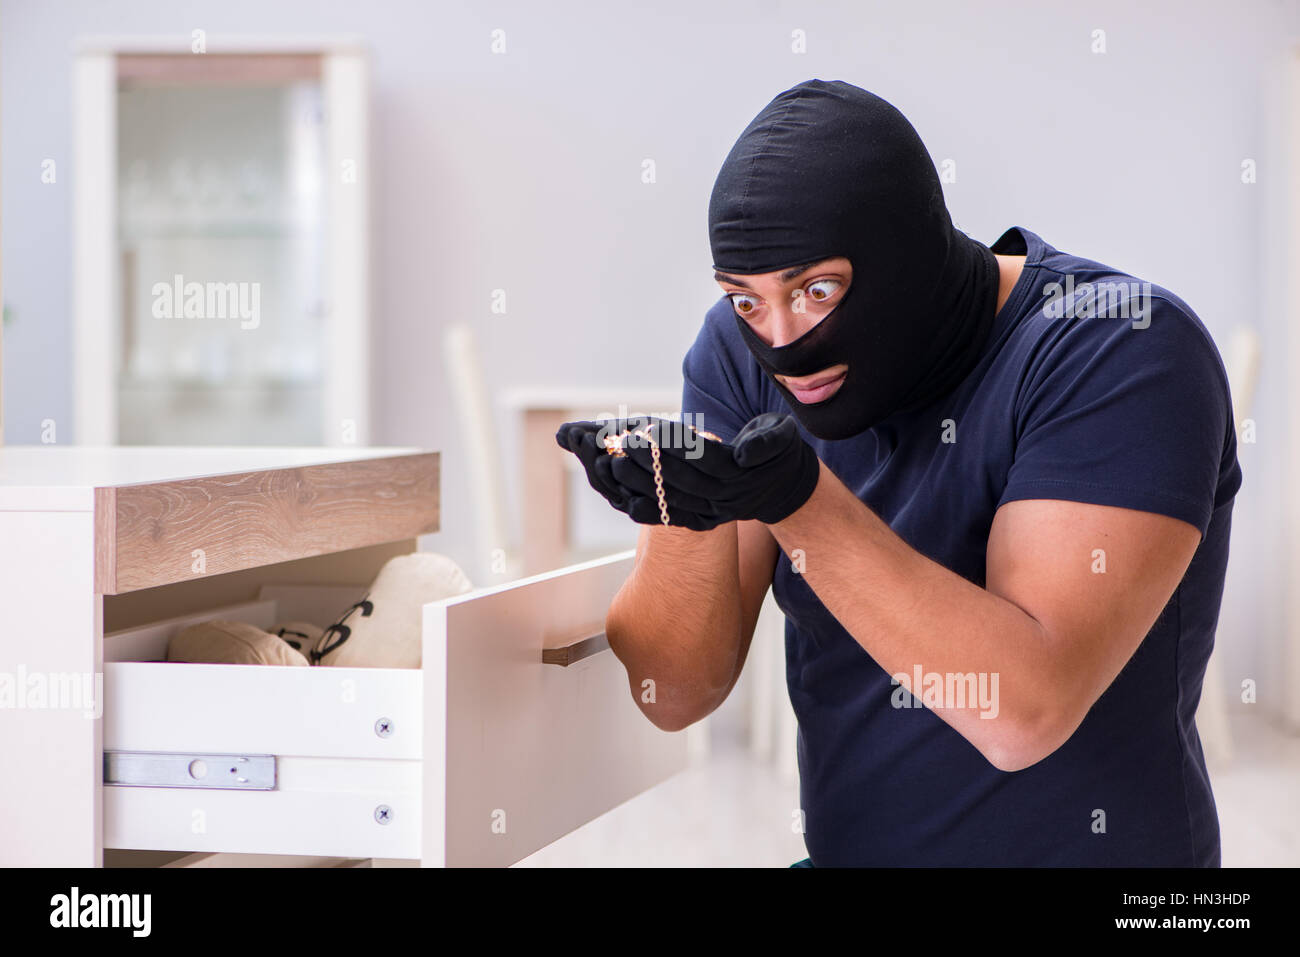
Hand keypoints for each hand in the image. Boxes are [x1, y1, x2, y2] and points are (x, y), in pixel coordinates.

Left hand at [558, 413, 820, 529]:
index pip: (703, 458)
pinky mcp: (707, 519)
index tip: (651, 430)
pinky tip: (627, 503)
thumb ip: (765, 442)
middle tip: (623, 444)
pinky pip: (676, 519)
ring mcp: (716, 511)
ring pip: (674, 500)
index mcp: (741, 473)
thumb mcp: (781, 436)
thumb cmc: (779, 450)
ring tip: (616, 466)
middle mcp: (726, 496)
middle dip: (651, 461)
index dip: (676, 445)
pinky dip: (652, 513)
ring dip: (643, 485)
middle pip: (683, 480)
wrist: (784, 486)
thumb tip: (745, 454)